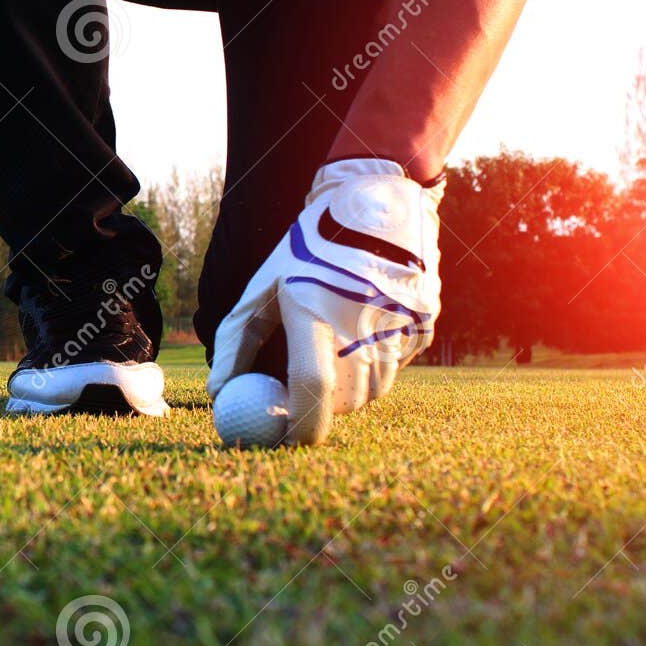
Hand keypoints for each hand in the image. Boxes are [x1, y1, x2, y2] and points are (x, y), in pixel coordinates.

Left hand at [208, 158, 443, 445]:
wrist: (377, 204)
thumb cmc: (307, 250)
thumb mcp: (264, 287)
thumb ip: (237, 341)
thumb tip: (219, 395)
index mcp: (316, 309)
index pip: (311, 388)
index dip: (298, 425)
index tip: (282, 441)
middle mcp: (363, 320)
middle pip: (345, 400)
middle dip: (322, 410)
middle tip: (302, 403)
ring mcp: (401, 324)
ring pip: (374, 390)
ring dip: (350, 389)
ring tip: (335, 348)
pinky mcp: (425, 325)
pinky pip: (396, 367)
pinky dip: (377, 364)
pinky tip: (366, 326)